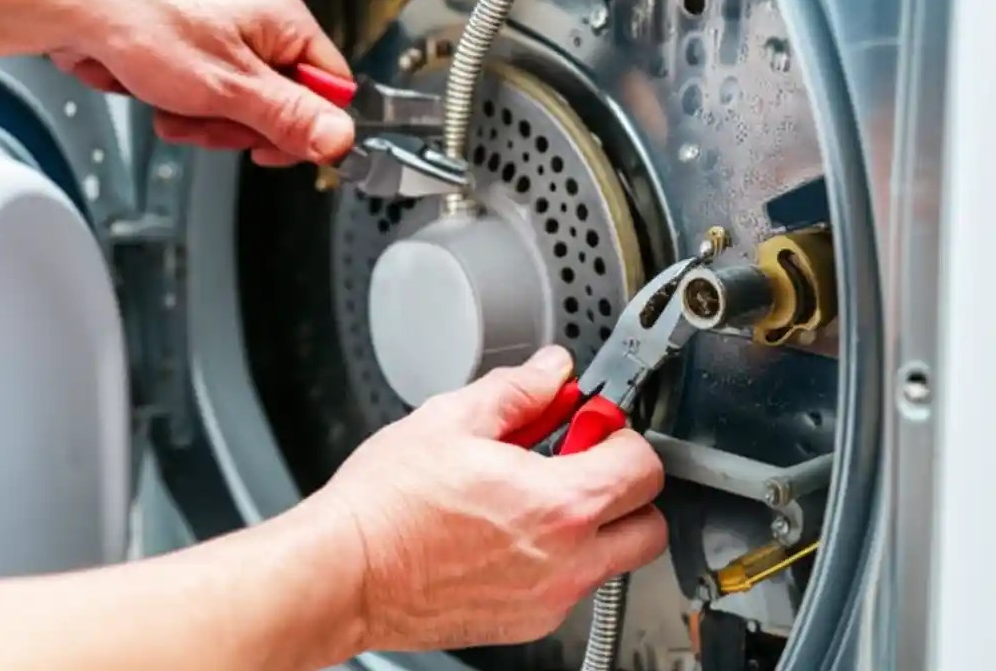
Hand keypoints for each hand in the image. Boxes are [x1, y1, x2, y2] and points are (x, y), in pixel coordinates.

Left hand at [51, 0, 353, 165]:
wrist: (74, 5)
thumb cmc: (143, 22)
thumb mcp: (229, 86)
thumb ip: (289, 118)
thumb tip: (339, 141)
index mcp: (285, 24)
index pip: (332, 91)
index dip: (308, 128)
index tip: (279, 146)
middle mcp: (261, 28)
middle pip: (284, 108)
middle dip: (243, 126)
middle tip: (214, 118)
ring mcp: (227, 41)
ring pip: (243, 112)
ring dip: (208, 122)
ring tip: (179, 106)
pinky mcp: (195, 55)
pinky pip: (210, 103)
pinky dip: (185, 111)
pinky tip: (163, 99)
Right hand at [317, 346, 666, 651]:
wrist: (345, 573)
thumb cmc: (386, 507)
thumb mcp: (451, 420)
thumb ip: (518, 390)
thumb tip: (551, 372)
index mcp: (560, 504)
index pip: (644, 466)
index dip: (621, 436)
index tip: (591, 427)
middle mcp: (567, 561)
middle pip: (649, 525)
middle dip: (626, 488)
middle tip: (579, 463)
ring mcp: (548, 600)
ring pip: (613, 560)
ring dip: (594, 526)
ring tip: (534, 497)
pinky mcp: (525, 624)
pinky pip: (570, 588)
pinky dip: (559, 560)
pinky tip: (507, 532)